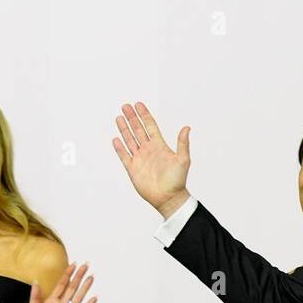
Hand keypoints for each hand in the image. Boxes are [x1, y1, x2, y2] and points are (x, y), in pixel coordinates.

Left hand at [24, 262, 96, 302]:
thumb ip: (35, 298)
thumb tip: (35, 281)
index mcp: (50, 302)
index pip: (61, 285)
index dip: (67, 275)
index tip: (73, 264)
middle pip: (72, 288)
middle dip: (78, 276)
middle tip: (86, 265)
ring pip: (78, 298)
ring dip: (85, 287)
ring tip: (91, 277)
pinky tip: (94, 298)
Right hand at [111, 102, 192, 218]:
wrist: (168, 197)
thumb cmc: (177, 180)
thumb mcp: (183, 160)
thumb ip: (183, 143)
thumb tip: (187, 127)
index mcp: (159, 145)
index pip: (150, 126)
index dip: (144, 115)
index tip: (139, 105)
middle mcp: (148, 150)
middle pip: (137, 130)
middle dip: (132, 118)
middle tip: (125, 106)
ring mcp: (139, 159)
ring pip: (130, 140)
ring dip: (124, 129)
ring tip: (119, 117)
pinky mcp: (132, 169)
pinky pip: (124, 156)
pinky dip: (119, 148)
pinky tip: (116, 139)